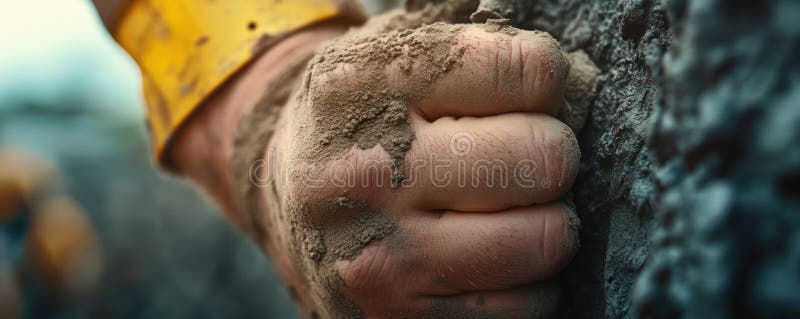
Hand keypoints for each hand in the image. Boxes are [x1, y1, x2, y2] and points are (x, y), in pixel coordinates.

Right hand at [257, 22, 580, 317]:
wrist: (283, 193)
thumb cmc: (361, 118)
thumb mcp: (395, 58)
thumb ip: (482, 59)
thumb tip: (577, 94)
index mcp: (369, 87)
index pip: (529, 73)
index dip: (544, 81)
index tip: (522, 94)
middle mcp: (368, 176)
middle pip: (545, 158)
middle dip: (550, 153)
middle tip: (519, 159)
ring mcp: (381, 260)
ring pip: (545, 240)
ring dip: (544, 222)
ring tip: (505, 210)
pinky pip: (524, 307)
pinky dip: (525, 281)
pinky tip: (487, 256)